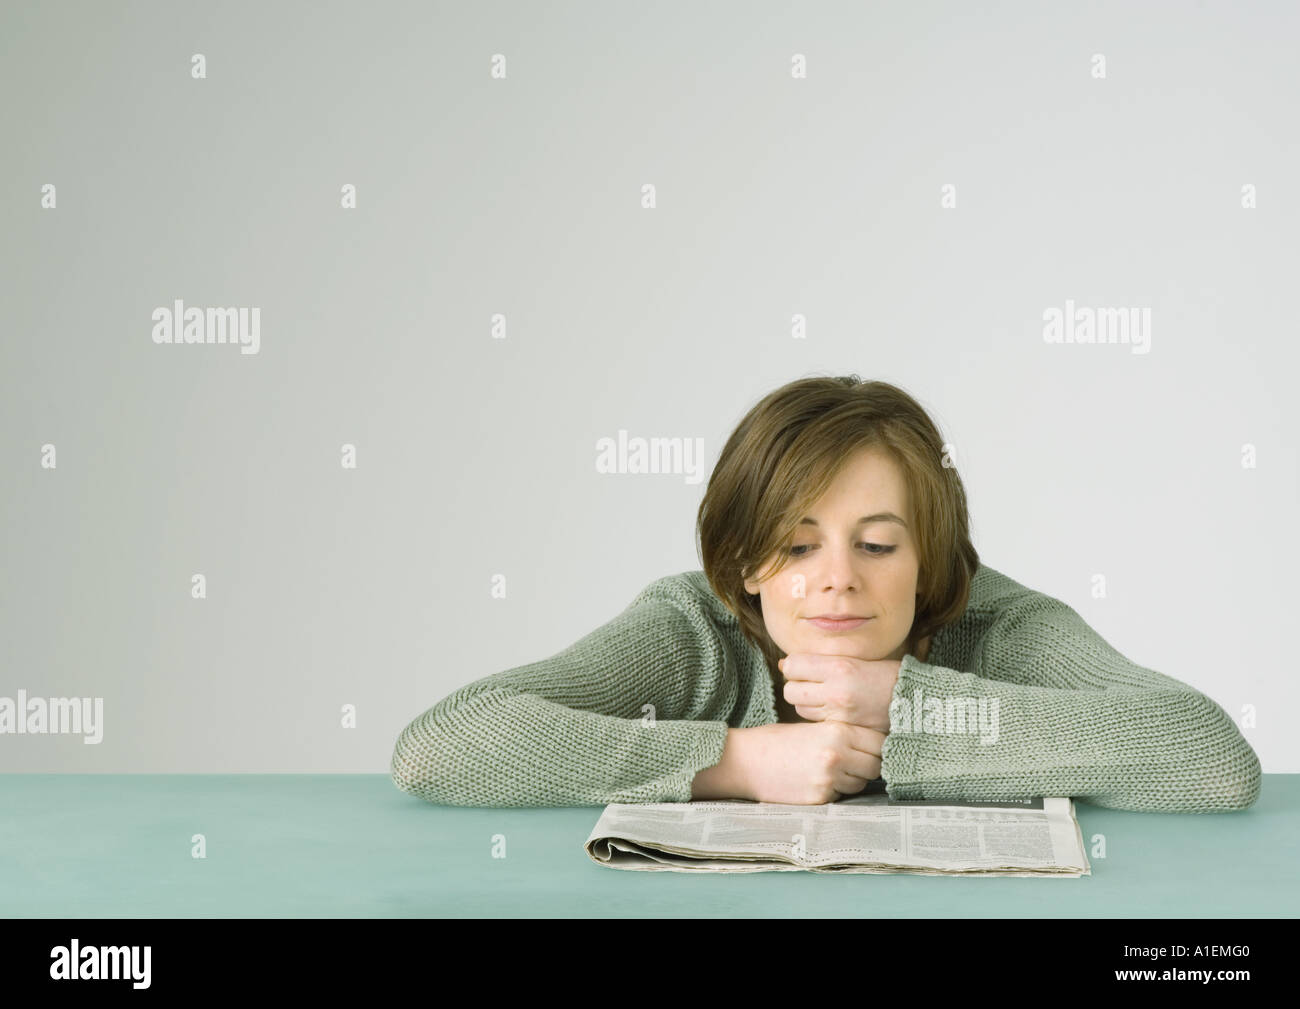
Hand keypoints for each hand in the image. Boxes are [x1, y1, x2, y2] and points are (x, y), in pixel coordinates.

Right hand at [738, 721, 886, 803]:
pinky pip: (840, 797)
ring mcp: (829, 779)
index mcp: (836, 731)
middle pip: (875, 765)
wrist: (744, 761)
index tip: (871, 747)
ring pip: (860, 783)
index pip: (878, 741)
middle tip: (854, 762)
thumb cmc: (775, 741)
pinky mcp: (819, 799)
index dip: (876, 745)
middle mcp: (837, 755)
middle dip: (868, 764)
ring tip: (830, 771)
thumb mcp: (811, 728)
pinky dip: (833, 791)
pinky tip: (815, 781)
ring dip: (852, 779)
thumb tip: (869, 746)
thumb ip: (840, 735)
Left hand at [777, 653, 900, 732]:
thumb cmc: (885, 676)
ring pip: (799, 708)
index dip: (794, 666)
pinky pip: (814, 723)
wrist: (915, 702)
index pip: (793, 665)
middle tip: (810, 685)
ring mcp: (839, 712)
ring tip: (822, 698)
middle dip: (796, 686)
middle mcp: (836, 689)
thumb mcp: (855, 659)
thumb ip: (822, 661)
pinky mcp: (843, 728)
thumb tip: (785, 664)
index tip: (802, 668)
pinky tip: (829, 711)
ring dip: (805, 703)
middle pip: (790, 690)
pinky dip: (817, 717)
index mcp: (840, 666)